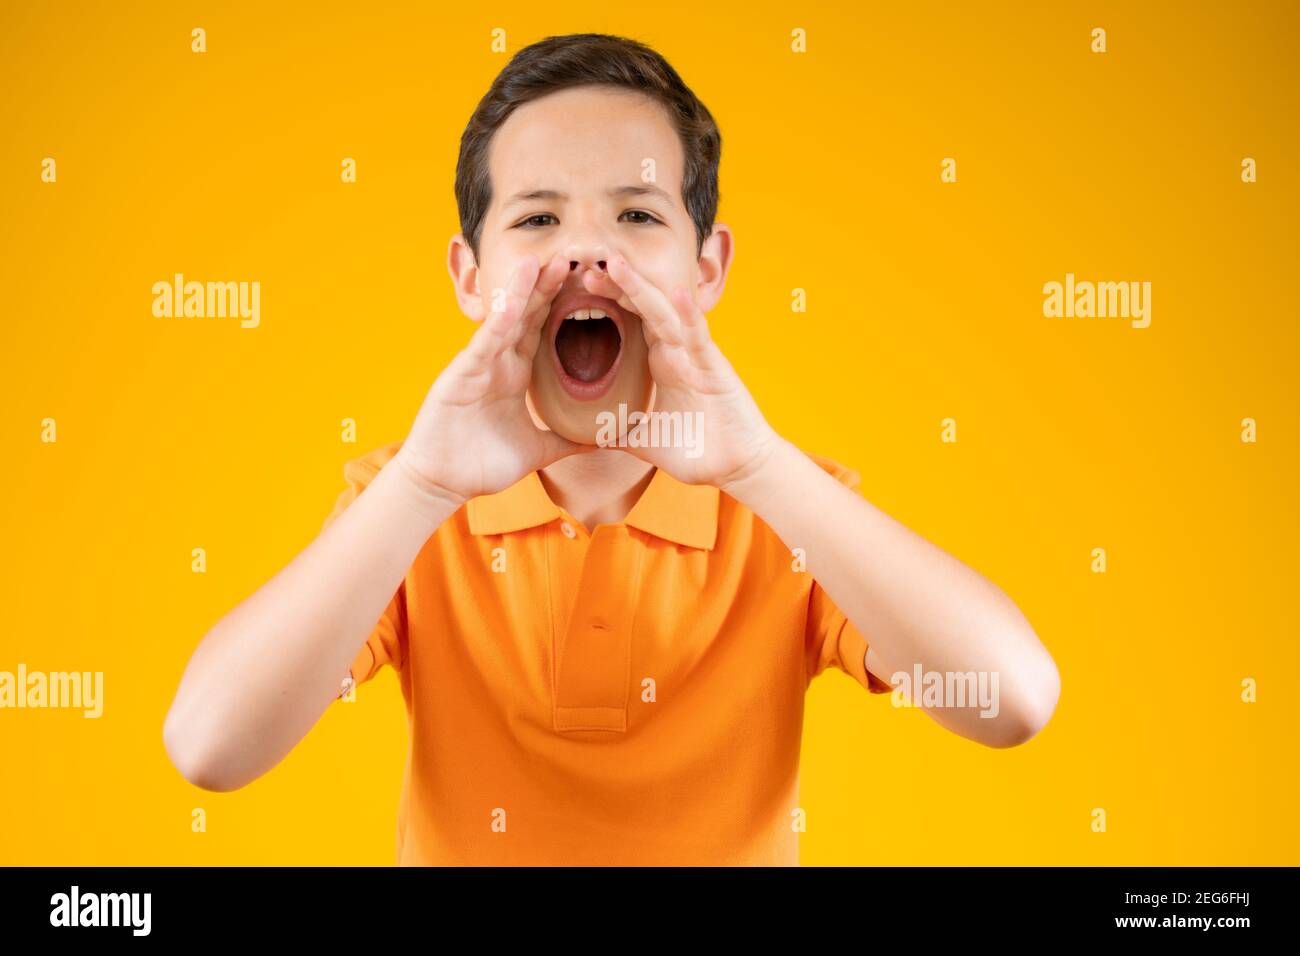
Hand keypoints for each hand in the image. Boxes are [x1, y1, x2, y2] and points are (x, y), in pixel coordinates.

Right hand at [394, 252, 591, 503]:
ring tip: (541, 261)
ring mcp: (480, 365)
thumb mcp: (538, 450)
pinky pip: (483, 344)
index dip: (566, 305)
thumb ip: (568, 440)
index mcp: (517, 373)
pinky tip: (512, 302)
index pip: (545, 329)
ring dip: (522, 290)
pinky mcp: (461, 375)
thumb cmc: (482, 463)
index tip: (593, 284)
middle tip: (573, 256)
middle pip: (528, 315)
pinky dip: (497, 322)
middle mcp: (499, 362)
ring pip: (505, 320)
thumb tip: (602, 441)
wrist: (444, 483)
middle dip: (548, 285)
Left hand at [579, 255, 778, 489]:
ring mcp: (696, 355)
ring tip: (615, 263)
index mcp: (662, 362)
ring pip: (665, 312)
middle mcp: (678, 351)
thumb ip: (620, 433)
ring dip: (641, 287)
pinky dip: (688, 313)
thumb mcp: (646, 442)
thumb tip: (590, 437)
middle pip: (643, 306)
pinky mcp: (714, 367)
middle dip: (615, 284)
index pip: (631, 320)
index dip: (607, 300)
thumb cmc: (700, 451)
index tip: (576, 286)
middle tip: (586, 264)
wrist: (739, 468)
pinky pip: (698, 335)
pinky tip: (676, 292)